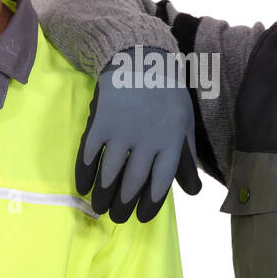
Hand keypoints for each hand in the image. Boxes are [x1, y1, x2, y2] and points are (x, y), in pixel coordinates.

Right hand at [76, 48, 202, 223]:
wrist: (140, 60)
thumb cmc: (166, 95)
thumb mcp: (184, 124)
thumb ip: (186, 160)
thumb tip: (193, 193)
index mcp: (171, 141)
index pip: (160, 183)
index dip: (150, 204)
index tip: (142, 218)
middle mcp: (147, 140)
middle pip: (133, 182)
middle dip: (124, 205)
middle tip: (117, 217)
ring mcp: (121, 131)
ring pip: (110, 173)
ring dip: (103, 195)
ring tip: (99, 208)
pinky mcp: (100, 123)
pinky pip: (89, 154)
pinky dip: (85, 173)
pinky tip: (83, 187)